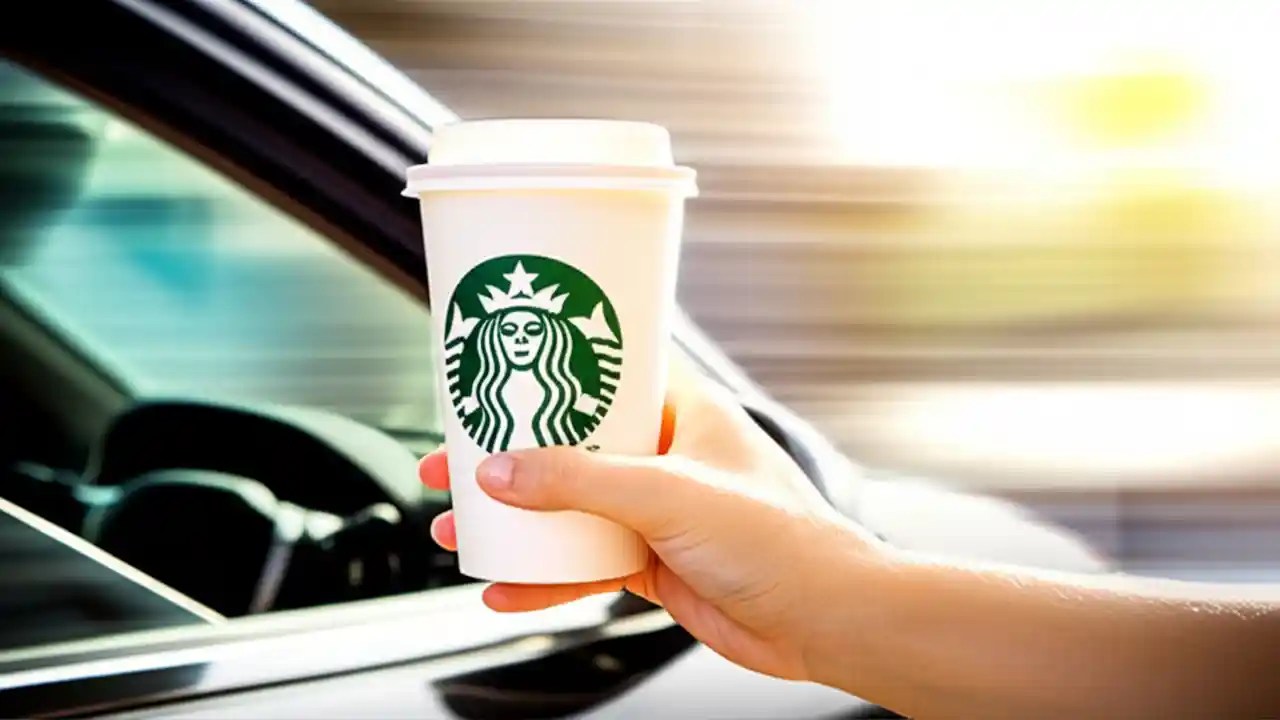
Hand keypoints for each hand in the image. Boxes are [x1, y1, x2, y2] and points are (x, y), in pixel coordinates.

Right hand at [419, 361, 888, 681]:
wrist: (825, 620)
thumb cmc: (781, 538)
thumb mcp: (668, 493)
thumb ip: (580, 481)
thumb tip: (501, 471)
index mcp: (683, 410)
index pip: (607, 367)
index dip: (550, 363)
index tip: (497, 365)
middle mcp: (666, 454)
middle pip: (568, 442)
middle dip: (505, 455)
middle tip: (449, 461)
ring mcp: (657, 510)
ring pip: (566, 506)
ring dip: (512, 520)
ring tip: (454, 530)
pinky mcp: (652, 561)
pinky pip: (581, 562)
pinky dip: (542, 576)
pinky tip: (504, 589)